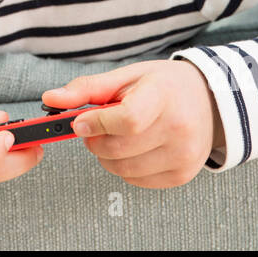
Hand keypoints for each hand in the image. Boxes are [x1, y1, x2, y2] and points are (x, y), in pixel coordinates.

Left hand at [42, 60, 223, 188]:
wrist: (208, 100)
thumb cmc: (163, 86)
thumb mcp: (127, 76)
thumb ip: (87, 88)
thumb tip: (49, 99)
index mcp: (164, 97)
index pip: (126, 120)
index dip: (96, 124)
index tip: (81, 122)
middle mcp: (179, 129)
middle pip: (118, 149)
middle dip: (95, 140)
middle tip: (95, 127)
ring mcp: (183, 156)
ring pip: (123, 169)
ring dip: (107, 155)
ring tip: (117, 136)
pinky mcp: (181, 175)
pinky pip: (135, 180)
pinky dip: (124, 167)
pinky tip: (134, 148)